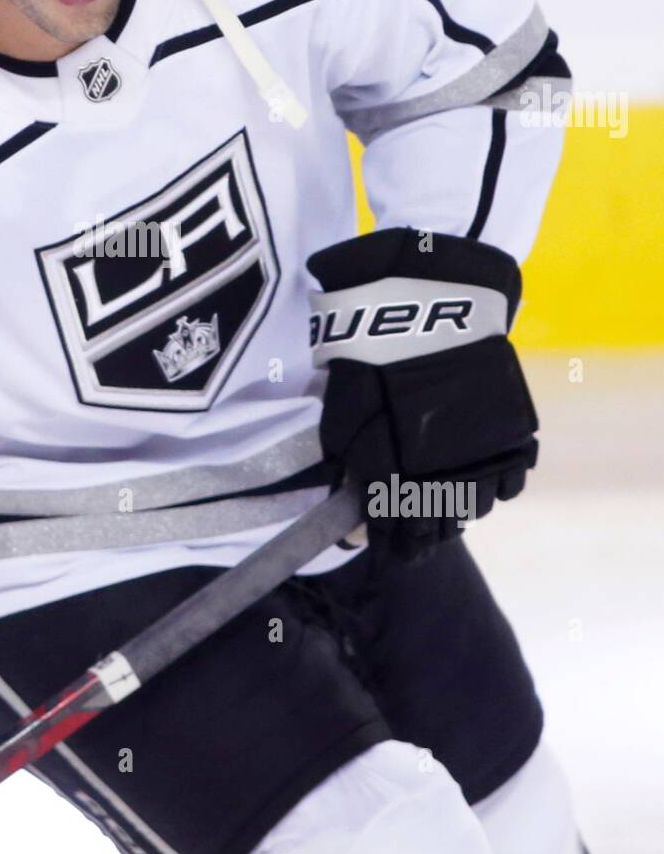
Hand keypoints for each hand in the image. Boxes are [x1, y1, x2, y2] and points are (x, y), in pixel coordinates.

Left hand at [307, 228, 538, 563]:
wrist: (426, 306)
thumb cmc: (371, 358)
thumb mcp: (342, 417)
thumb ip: (347, 470)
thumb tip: (352, 520)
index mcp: (393, 478)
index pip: (398, 538)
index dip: (394, 546)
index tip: (389, 544)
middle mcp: (440, 477)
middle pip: (440, 528)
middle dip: (425, 529)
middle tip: (415, 518)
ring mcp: (480, 456)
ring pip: (476, 508)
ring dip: (459, 506)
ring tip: (444, 490)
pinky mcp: (511, 433)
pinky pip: (510, 482)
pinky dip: (495, 484)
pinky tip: (477, 470)